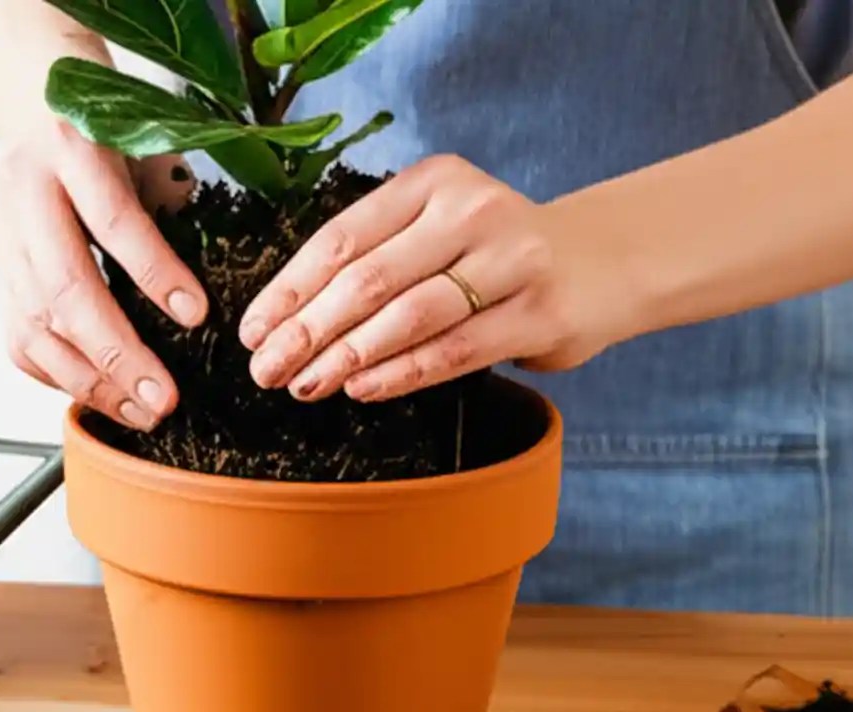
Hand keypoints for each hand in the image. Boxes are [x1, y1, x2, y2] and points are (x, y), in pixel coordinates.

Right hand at [0, 117, 206, 428]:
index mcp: (71, 149)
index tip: (197, 317)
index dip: (154, 272)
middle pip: (64, 288)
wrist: (39, 120)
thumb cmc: (111, 144)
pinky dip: (60, 377)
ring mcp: (2, 237)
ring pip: (34, 325)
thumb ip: (172, 207)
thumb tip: (208, 292)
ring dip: (91, 382)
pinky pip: (19, 340)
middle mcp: (24, 192)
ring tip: (142, 412)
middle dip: (117, 354)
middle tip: (164, 398)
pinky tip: (103, 397)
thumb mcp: (147, 152)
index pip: (112, 219)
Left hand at [237, 154, 637, 402]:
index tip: (252, 330)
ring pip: (409, 315)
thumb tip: (288, 321)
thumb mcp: (435, 231)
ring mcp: (512, 258)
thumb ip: (377, 257)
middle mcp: (472, 208)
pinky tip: (362, 388)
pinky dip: (402, 373)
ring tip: (304, 385)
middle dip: (307, 329)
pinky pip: (456, 349)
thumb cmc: (493, 254)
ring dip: (347, 356)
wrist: (599, 263)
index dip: (290, 289)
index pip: (341, 237)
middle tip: (265, 369)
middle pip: (367, 277)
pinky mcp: (540, 311)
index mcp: (432, 181)